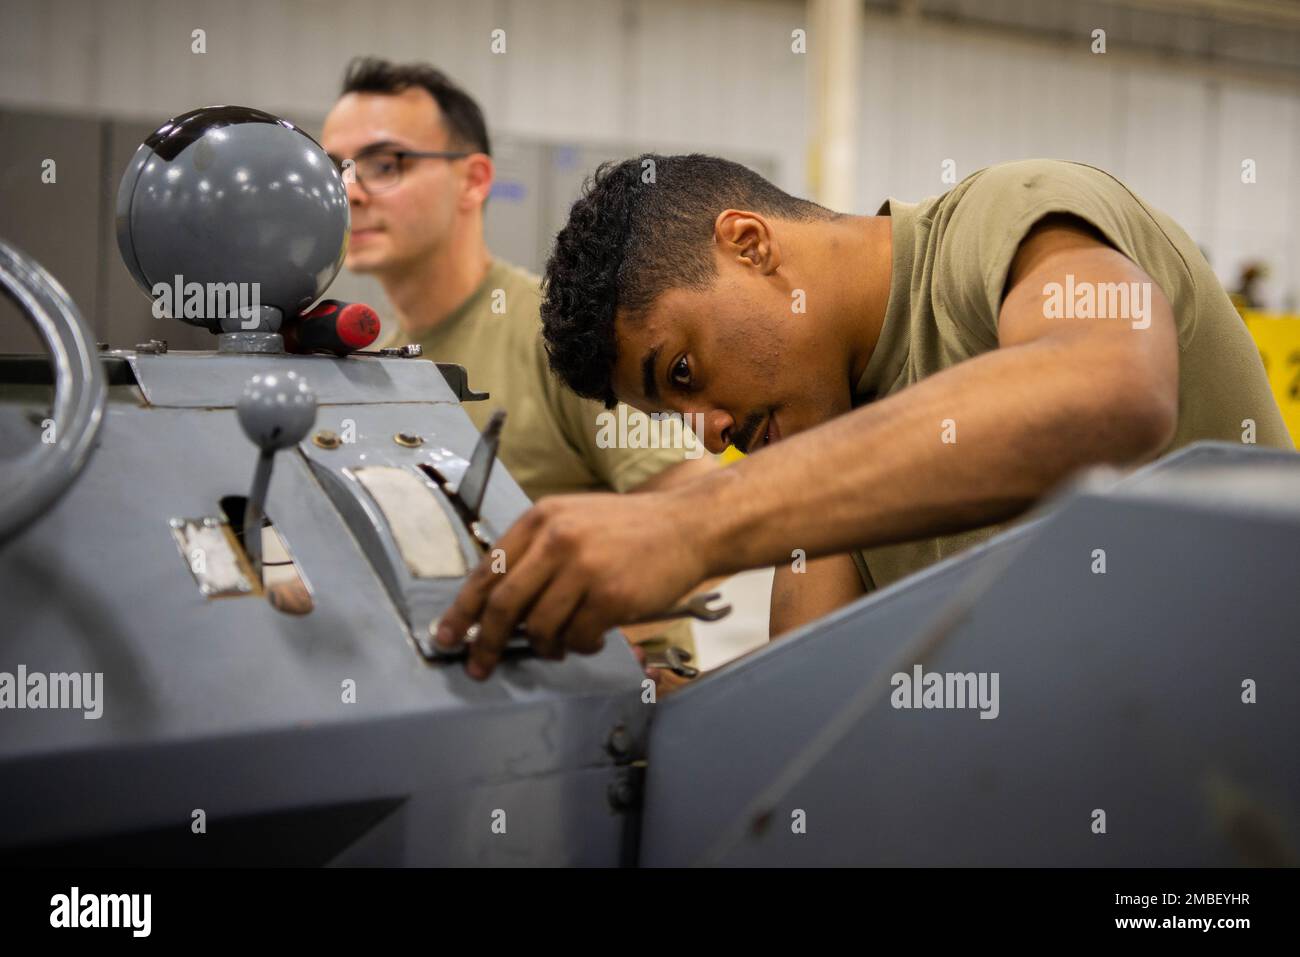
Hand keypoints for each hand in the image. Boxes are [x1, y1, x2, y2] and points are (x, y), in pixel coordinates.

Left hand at [435, 490, 711, 678]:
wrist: (688, 526)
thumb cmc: (629, 530)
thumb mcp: (574, 522)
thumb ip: (536, 553)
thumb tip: (496, 608)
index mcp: (541, 519)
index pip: (487, 570)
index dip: (461, 609)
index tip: (448, 636)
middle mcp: (558, 540)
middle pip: (503, 605)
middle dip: (485, 643)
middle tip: (478, 666)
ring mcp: (585, 568)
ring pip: (539, 628)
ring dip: (544, 646)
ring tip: (560, 643)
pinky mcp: (611, 596)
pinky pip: (577, 639)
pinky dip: (579, 646)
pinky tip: (592, 636)